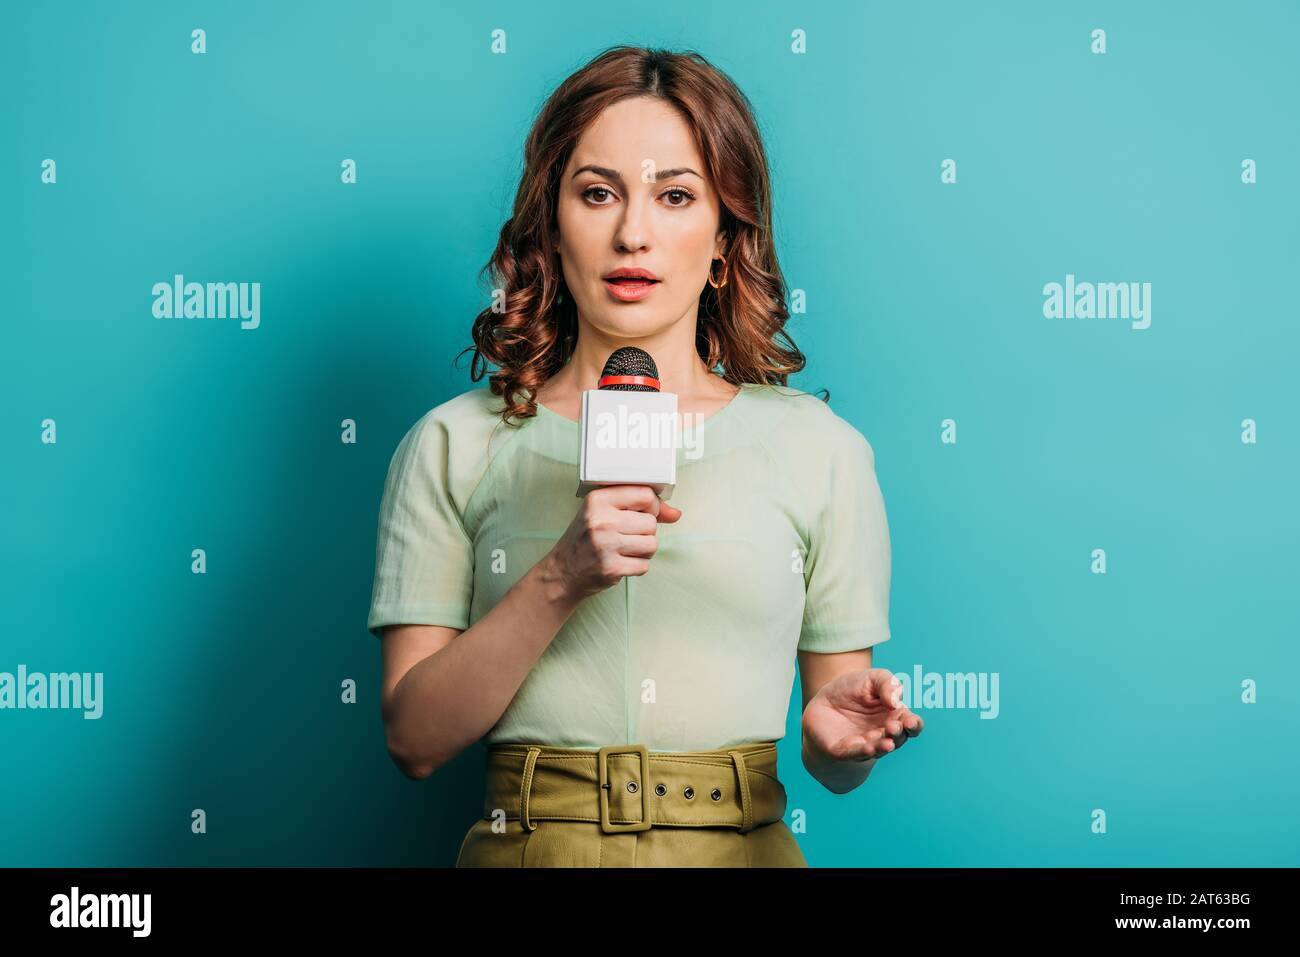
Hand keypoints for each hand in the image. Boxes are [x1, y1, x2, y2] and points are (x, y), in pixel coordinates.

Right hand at [546, 485, 681, 601]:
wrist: (563, 571)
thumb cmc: (586, 538)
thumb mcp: (605, 513)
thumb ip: (641, 509)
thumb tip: (676, 513)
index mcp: (598, 500)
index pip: (644, 494)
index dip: (652, 505)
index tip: (643, 513)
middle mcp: (601, 520)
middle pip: (651, 522)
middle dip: (645, 532)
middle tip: (627, 536)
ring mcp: (606, 545)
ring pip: (652, 544)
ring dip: (644, 550)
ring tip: (625, 550)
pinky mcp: (611, 568)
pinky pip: (644, 565)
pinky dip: (637, 566)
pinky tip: (621, 562)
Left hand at [803, 668, 923, 762]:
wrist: (823, 700)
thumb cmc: (853, 689)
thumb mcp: (872, 678)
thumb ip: (888, 684)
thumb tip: (895, 702)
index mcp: (895, 717)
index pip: (911, 725)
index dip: (913, 725)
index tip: (910, 721)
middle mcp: (883, 734)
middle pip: (897, 739)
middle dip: (897, 734)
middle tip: (893, 726)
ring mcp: (865, 744)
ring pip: (877, 749)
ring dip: (882, 747)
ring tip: (886, 743)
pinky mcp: (844, 750)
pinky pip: (854, 753)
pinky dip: (862, 751)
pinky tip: (868, 748)